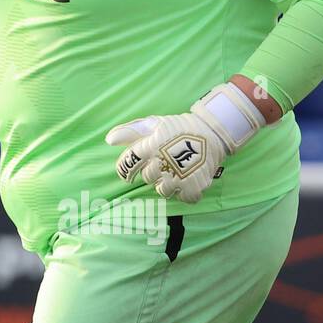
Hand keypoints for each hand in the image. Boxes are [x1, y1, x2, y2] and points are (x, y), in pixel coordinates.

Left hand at [105, 82, 264, 204]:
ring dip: (168, 183)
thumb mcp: (154, 123)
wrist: (213, 131)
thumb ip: (130, 131)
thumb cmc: (179, 128)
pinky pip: (184, 198)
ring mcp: (178, 178)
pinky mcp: (194, 187)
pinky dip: (186, 192)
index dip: (125, 170)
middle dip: (153, 172)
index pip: (126, 165)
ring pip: (163, 191)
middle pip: (147, 178)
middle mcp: (161, 164)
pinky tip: (189, 179)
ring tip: (177, 171)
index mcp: (149, 148)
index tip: (129, 172)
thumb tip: (109, 140)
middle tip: (165, 162)